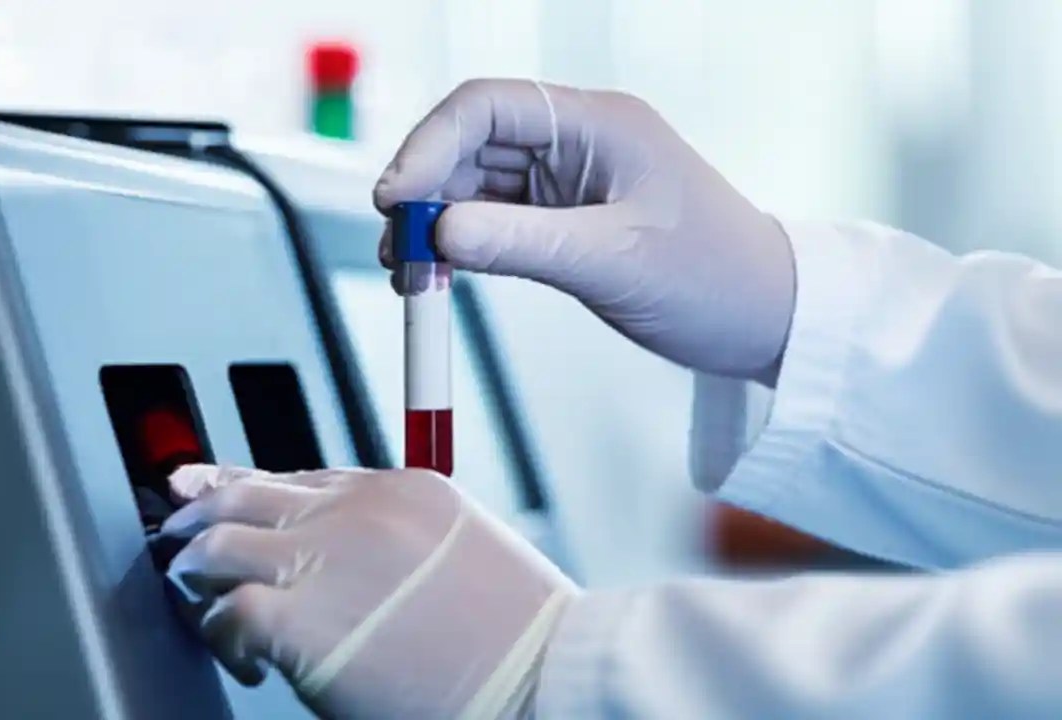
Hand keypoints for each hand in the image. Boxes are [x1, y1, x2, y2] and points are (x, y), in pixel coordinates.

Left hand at [161, 464, 576, 719]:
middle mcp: (355, 512)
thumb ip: (397, 534)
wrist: (542, 679)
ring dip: (197, 567)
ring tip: (195, 588)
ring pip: (219, 543)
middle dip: (200, 508)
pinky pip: (225, 614)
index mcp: (398, 487)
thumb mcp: (462, 550)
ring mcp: (324, 561)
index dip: (245, 480)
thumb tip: (337, 543)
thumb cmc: (515, 633)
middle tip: (176, 527)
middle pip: (248, 492)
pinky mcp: (298, 620)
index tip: (210, 483)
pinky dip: (219, 634)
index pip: (300, 475)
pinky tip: (237, 654)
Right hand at [375, 79, 794, 384]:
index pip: (488, 106)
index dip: (429, 146)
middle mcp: (577, 141)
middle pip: (470, 144)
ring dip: (435, 224)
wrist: (765, 318)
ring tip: (407, 274)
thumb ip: (520, 244)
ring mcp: (567, 180)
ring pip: (474, 185)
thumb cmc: (715, 277)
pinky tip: (437, 274)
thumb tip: (439, 233)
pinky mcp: (562, 219)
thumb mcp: (612, 261)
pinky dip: (460, 246)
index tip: (396, 199)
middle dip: (424, 193)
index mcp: (598, 123)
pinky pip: (493, 220)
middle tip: (396, 248)